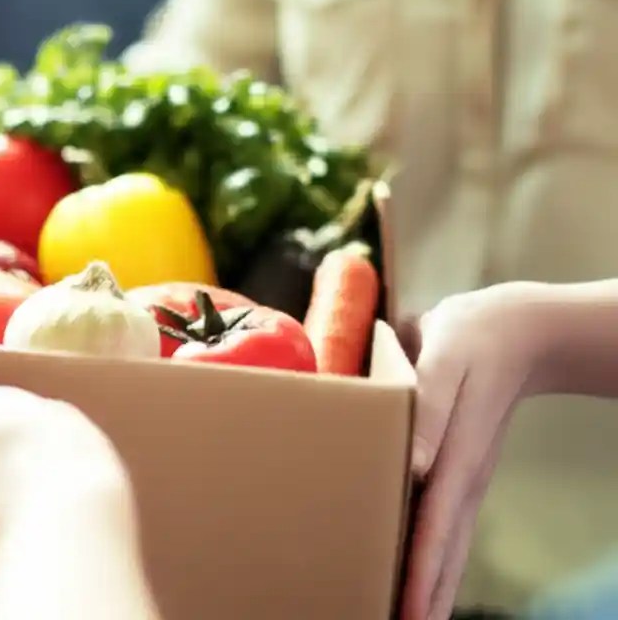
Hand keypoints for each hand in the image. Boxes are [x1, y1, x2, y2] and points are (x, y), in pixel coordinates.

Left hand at [401, 282, 550, 619]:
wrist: (516, 330)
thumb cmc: (470, 339)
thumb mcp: (446, 359)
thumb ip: (429, 409)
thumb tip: (415, 461)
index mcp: (455, 457)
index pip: (433, 529)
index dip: (419, 575)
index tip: (406, 616)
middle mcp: (462, 478)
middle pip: (442, 552)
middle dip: (422, 597)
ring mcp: (465, 479)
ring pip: (446, 545)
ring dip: (428, 585)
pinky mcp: (460, 473)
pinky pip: (445, 527)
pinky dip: (433, 558)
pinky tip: (418, 577)